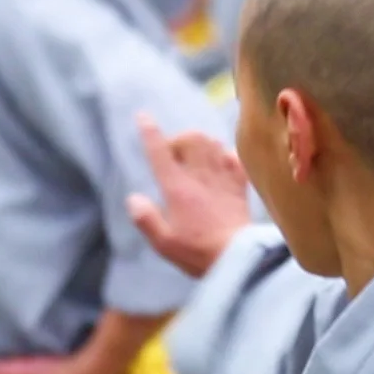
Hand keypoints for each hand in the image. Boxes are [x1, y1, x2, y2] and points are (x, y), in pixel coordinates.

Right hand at [125, 118, 250, 278]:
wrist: (238, 257)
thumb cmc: (197, 253)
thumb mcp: (164, 243)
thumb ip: (146, 219)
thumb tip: (133, 198)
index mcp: (178, 189)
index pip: (161, 153)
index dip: (150, 132)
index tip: (143, 116)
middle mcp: (200, 177)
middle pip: (191, 139)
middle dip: (179, 139)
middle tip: (173, 156)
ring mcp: (222, 178)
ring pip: (212, 143)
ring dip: (201, 144)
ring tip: (194, 159)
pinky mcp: (240, 184)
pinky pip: (233, 157)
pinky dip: (224, 155)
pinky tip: (218, 165)